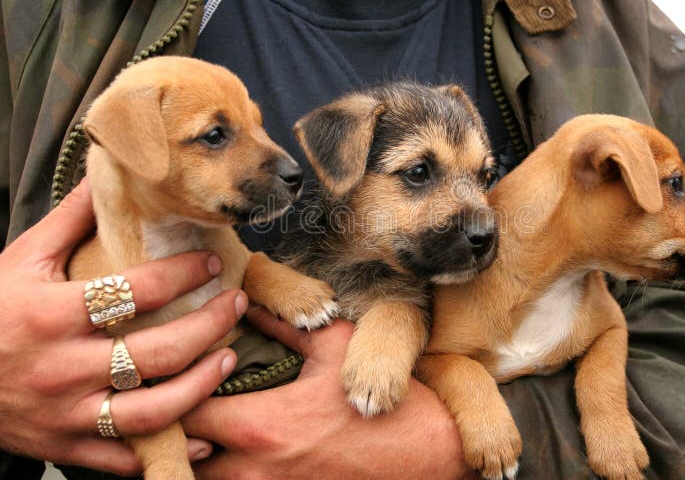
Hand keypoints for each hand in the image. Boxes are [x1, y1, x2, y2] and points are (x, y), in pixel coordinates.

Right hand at [0, 179, 245, 474]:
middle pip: (158, 351)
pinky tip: (203, 438)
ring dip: (201, 385)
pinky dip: (171, 452)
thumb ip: (69, 220)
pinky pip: (126, 458)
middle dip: (210, 326)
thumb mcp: (20, 260)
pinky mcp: (66, 445)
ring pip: (153, 409)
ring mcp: (66, 412)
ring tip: (227, 359)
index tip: (212, 263)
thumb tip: (106, 173)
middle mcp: (62, 367)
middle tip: (236, 304)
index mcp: (51, 314)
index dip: (183, 274)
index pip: (136, 291)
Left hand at [183, 307, 473, 478]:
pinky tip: (234, 454)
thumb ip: (285, 322)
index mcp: (259, 425)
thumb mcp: (335, 347)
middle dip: (176, 431)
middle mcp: (253, 471)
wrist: (430, 454)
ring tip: (203, 431)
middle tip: (181, 404)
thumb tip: (249, 301)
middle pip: (181, 457)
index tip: (178, 375)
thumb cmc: (383, 400)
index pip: (184, 412)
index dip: (175, 392)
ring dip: (198, 457)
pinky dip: (226, 473)